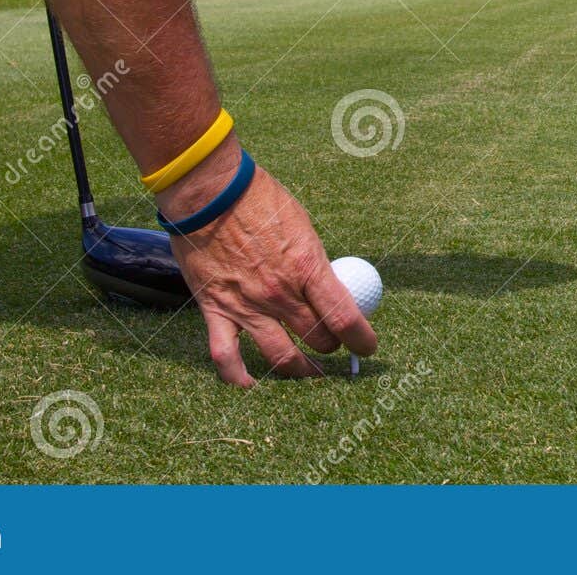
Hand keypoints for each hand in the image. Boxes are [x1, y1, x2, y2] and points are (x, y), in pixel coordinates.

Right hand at [158, 158, 376, 384]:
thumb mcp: (301, 224)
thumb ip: (312, 260)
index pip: (346, 318)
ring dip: (300, 369)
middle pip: (318, 338)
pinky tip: (249, 385)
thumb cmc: (257, 198)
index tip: (367, 347)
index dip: (362, 340)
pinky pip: (226, 357)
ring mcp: (248, 306)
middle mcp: (281, 294)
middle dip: (331, 346)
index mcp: (307, 268)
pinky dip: (237, 377)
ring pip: (282, 357)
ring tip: (307, 371)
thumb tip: (326, 281)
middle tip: (332, 344)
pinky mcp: (217, 311)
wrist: (209, 192)